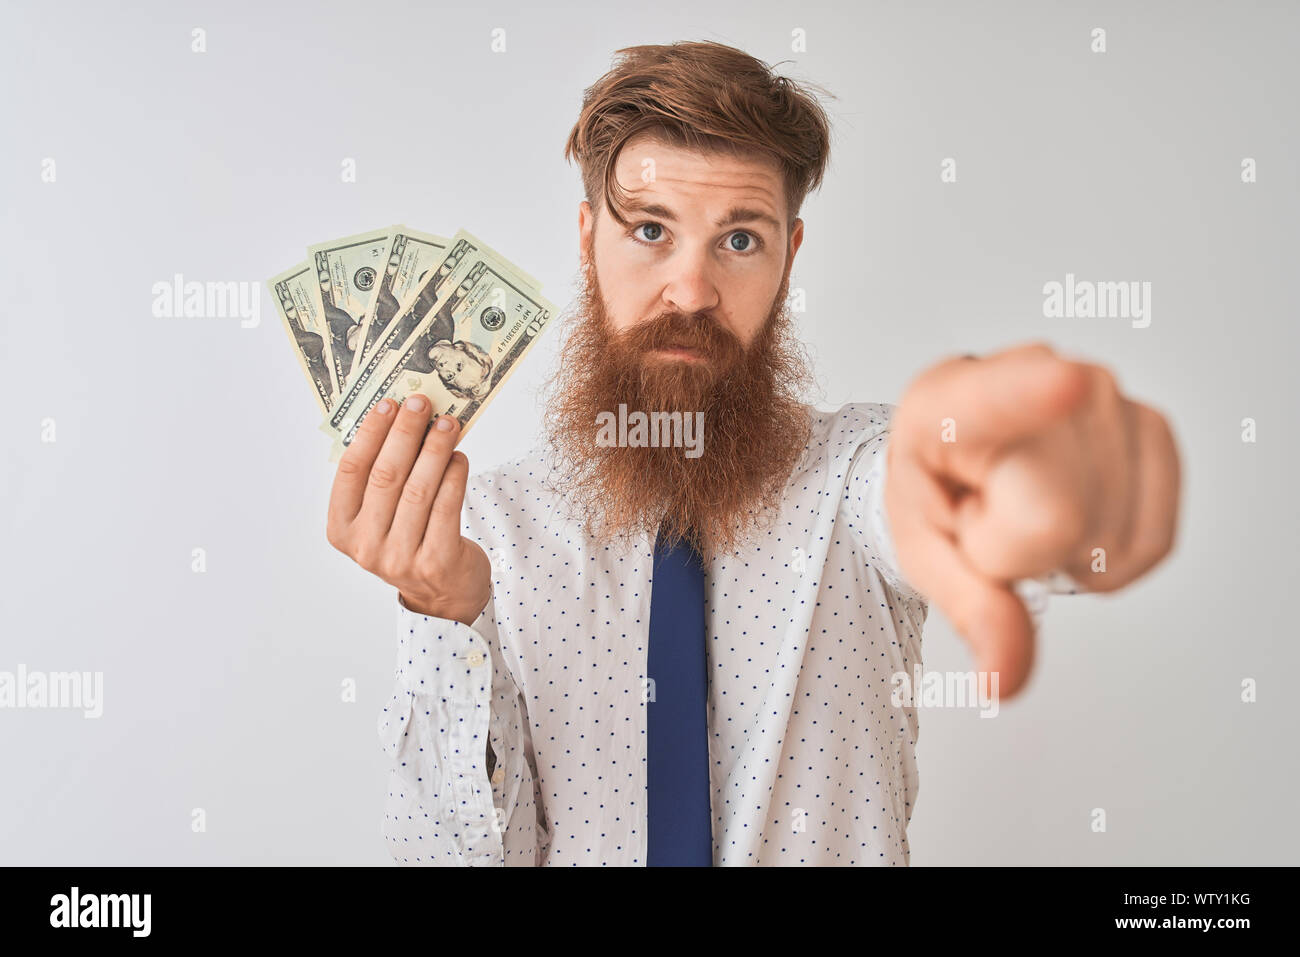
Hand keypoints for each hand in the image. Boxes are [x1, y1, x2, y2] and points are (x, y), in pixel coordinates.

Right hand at [325, 395, 490, 626]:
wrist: (442, 594)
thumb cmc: (410, 541)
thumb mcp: (383, 516)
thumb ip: (383, 478)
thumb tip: (402, 419)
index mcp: (342, 529)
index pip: (352, 472)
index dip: (370, 434)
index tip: (388, 404)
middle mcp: (366, 547)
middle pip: (386, 477)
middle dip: (405, 433)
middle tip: (421, 403)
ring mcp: (399, 558)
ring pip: (418, 490)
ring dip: (434, 449)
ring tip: (447, 424)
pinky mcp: (436, 562)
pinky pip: (446, 507)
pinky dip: (453, 476)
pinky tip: (459, 456)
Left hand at [885, 342, 1180, 697]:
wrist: (963, 449)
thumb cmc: (938, 485)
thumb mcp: (924, 550)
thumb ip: (968, 608)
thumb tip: (1005, 680)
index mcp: (952, 402)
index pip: (1001, 399)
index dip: (1035, 394)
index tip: (1066, 383)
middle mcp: (1038, 375)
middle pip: (1059, 521)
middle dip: (1022, 551)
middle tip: (990, 517)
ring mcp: (1105, 397)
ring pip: (1110, 539)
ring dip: (1068, 552)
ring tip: (1028, 509)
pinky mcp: (1153, 426)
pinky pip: (1151, 542)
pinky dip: (1113, 558)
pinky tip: (1073, 522)